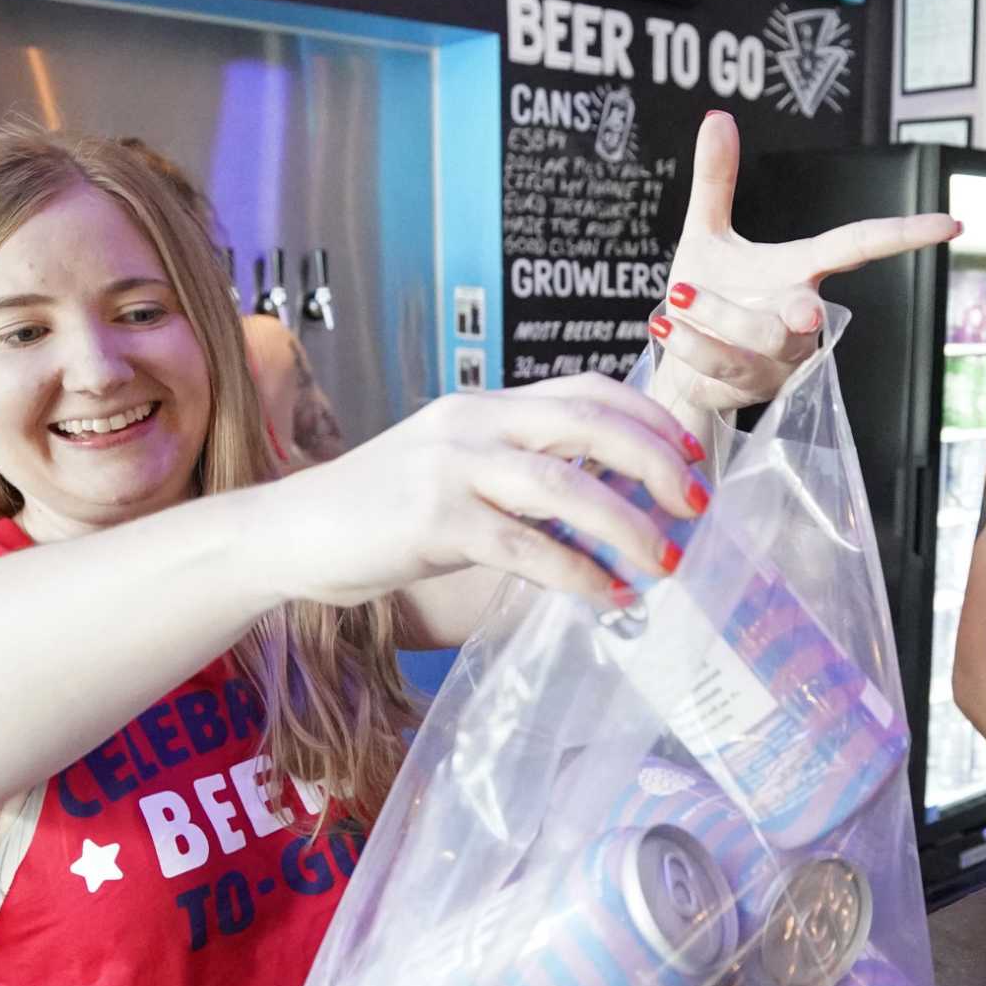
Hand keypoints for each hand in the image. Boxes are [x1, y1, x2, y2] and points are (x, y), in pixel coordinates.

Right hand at [278, 373, 707, 608]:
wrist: (289, 534)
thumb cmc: (377, 514)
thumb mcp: (452, 472)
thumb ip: (515, 473)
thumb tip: (597, 500)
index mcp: (483, 406)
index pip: (585, 389)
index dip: (647, 419)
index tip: (691, 456)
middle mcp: (473, 423)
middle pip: (588, 423)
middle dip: (655, 462)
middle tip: (695, 505)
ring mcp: (452, 469)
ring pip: (564, 486)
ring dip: (626, 524)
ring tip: (664, 560)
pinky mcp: (434, 521)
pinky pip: (525, 545)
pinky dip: (577, 572)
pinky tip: (608, 596)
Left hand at [652, 111, 962, 410]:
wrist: (684, 365)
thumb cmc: (708, 297)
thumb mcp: (708, 235)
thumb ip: (716, 182)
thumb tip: (716, 117)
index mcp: (799, 273)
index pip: (859, 247)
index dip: (905, 234)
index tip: (951, 223)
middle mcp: (796, 319)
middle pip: (810, 315)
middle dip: (804, 315)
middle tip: (804, 313)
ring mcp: (775, 360)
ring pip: (759, 341)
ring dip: (719, 317)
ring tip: (677, 298)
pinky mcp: (745, 388)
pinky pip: (720, 366)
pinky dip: (690, 344)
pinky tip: (665, 322)